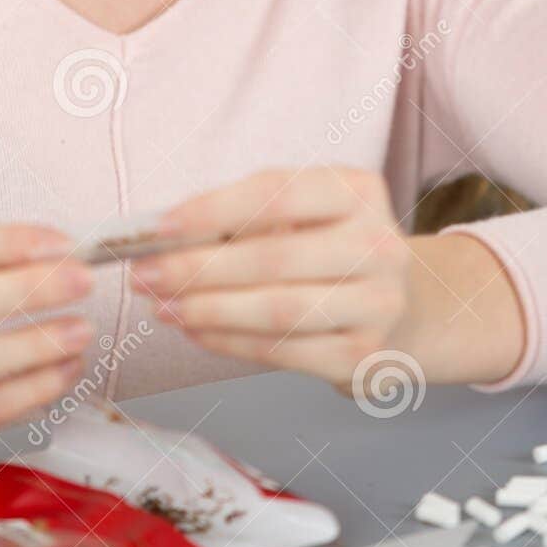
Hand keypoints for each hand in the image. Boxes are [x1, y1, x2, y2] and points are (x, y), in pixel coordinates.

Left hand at [128, 166, 420, 391]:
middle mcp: (378, 245)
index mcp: (358, 191)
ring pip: (277, 309)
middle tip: (143, 275)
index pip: (276, 194)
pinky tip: (194, 330)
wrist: (403, 305)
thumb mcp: (303, 215)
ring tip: (160, 306)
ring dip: (207, 309)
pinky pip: (282, 349)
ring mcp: (378, 304)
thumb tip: (161, 238)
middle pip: (273, 257)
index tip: (158, 228)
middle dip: (196, 268)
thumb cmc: (330, 249)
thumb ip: (241, 219)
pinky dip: (228, 340)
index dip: (212, 210)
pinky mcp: (364, 355)